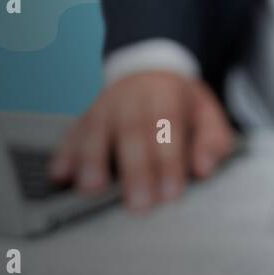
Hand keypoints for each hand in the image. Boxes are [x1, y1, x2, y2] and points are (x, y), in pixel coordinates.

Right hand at [49, 71, 236, 211]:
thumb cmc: (177, 101)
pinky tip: (61, 175)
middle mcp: (132, 97)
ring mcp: (104, 106)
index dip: (169, 161)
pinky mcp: (84, 118)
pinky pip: (71, 134)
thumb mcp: (206, 112)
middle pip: (132, 132)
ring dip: (92, 160)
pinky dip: (65, 155)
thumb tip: (205, 167)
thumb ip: (212, 140)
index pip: (168, 127)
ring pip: (96, 130)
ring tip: (92, 189)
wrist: (147, 71)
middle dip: (135, 170)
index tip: (171, 193)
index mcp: (166, 94)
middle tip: (139, 204)